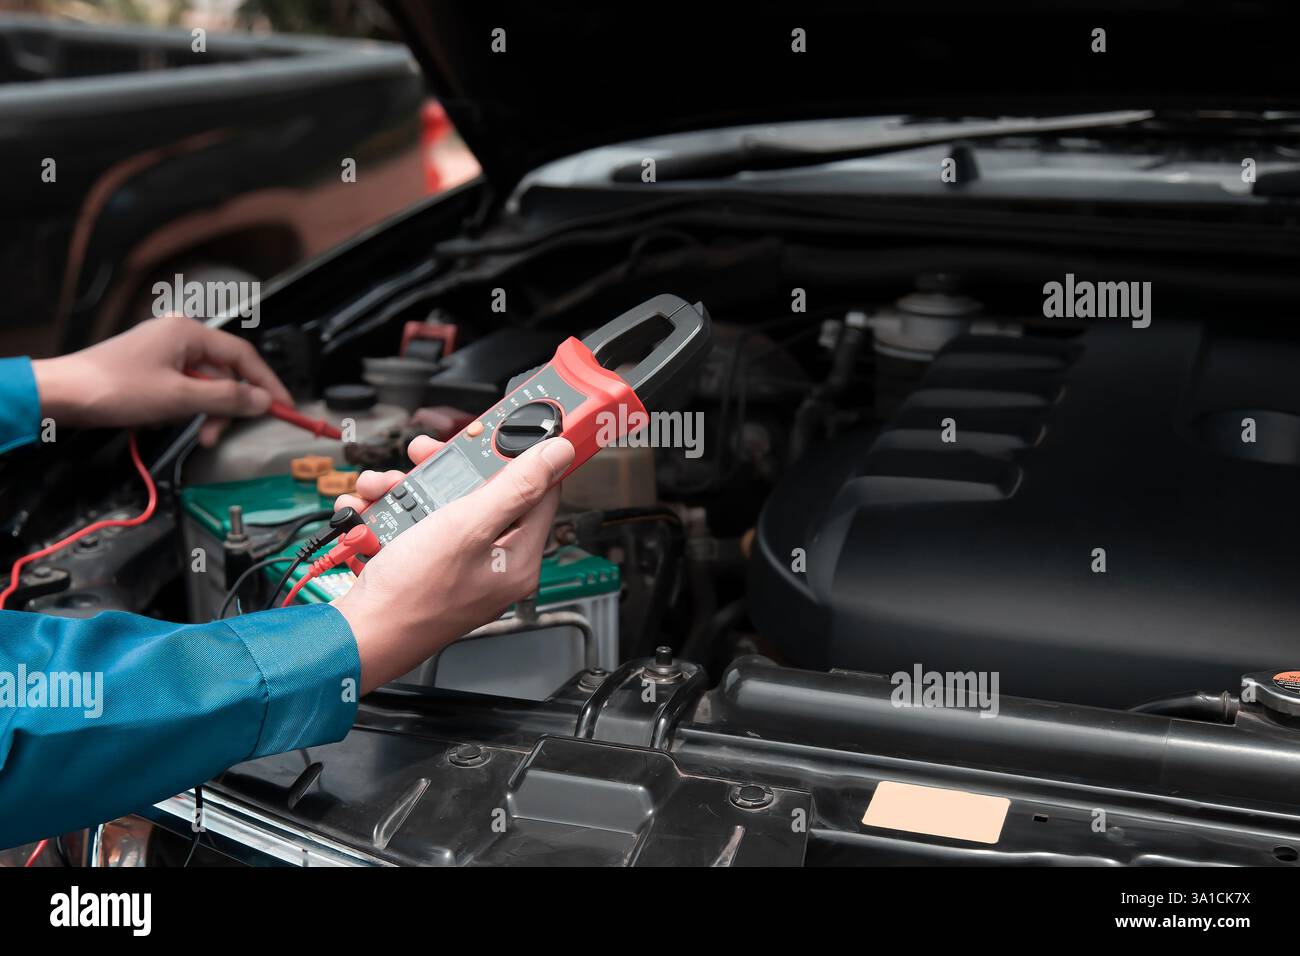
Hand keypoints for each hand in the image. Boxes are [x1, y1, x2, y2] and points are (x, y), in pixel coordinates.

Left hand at [32, 314, 292, 445]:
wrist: (63, 394)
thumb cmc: (114, 388)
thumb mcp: (180, 397)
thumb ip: (227, 398)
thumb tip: (262, 399)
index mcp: (189, 332)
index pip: (244, 357)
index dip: (267, 384)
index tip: (285, 407)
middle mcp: (179, 336)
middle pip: (224, 373)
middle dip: (226, 406)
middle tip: (220, 432)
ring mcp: (163, 351)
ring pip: (204, 384)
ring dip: (204, 411)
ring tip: (193, 432)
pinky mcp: (150, 368)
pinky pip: (183, 388)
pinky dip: (184, 407)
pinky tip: (168, 420)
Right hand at [331, 433, 574, 692]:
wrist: (357, 637)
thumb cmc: (412, 596)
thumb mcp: (466, 527)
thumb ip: (515, 487)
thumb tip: (559, 453)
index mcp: (520, 559)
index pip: (540, 492)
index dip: (519, 456)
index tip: (497, 432)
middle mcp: (495, 564)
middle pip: (485, 494)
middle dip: (448, 469)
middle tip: (423, 454)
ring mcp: (460, 567)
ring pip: (445, 505)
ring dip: (408, 488)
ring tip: (382, 488)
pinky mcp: (428, 568)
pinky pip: (419, 525)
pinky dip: (393, 512)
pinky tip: (370, 510)